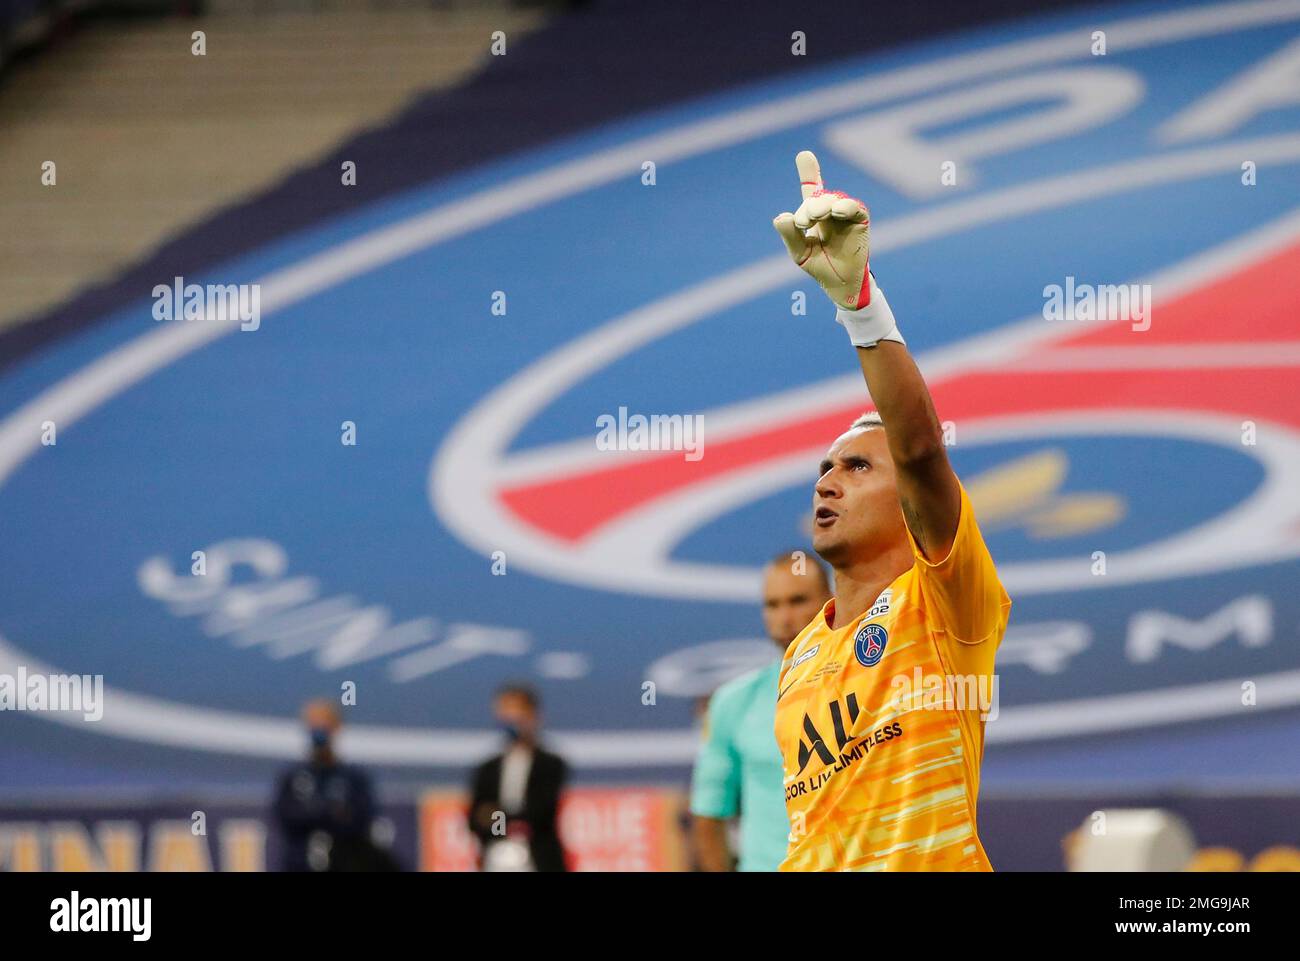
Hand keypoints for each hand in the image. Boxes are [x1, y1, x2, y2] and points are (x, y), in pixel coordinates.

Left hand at [773, 150, 871, 310]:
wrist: (838, 285)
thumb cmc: (820, 266)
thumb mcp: (799, 252)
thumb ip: (789, 235)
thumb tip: (781, 217)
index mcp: (814, 215)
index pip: (811, 190)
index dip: (809, 171)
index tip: (804, 155)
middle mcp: (830, 210)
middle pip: (817, 197)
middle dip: (808, 207)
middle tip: (802, 222)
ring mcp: (845, 214)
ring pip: (833, 200)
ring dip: (822, 205)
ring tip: (814, 217)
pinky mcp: (860, 221)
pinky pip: (854, 207)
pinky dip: (845, 207)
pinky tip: (836, 211)